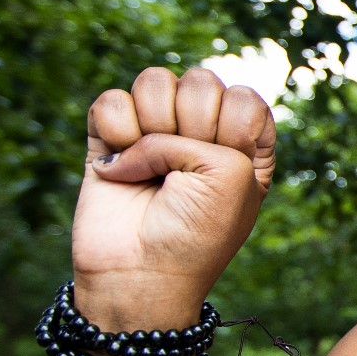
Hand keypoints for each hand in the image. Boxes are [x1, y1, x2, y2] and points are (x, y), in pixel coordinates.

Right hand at [75, 67, 276, 326]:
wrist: (140, 274)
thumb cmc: (197, 232)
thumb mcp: (233, 175)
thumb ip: (207, 123)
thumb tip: (142, 125)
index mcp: (245, 146)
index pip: (244, 97)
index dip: (233, 126)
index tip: (225, 163)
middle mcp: (202, 134)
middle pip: (200, 81)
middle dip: (193, 123)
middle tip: (183, 173)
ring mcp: (154, 133)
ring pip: (154, 80)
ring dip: (154, 123)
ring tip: (151, 169)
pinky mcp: (110, 139)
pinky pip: (111, 100)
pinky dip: (116, 130)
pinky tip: (118, 168)